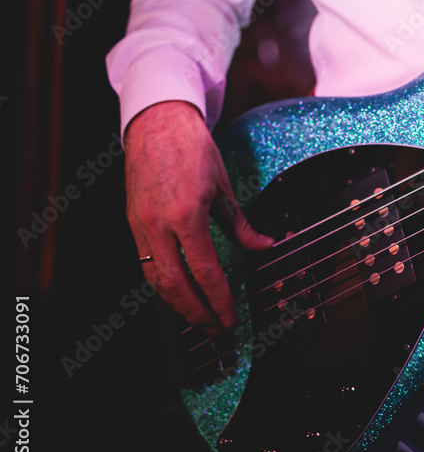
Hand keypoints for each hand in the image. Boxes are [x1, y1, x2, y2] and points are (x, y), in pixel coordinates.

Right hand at [124, 101, 273, 331]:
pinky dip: (163, 284)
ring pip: (156, 279)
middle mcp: (159, 225)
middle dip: (196, 313)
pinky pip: (146, 263)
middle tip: (214, 328)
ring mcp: (141, 225)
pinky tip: (178, 292)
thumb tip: (263, 247)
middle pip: (175, 285)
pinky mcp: (132, 223)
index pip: (206, 271)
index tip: (230, 316)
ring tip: (198, 318)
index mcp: (187, 215)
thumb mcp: (225, 187)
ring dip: (177, 304)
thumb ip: (242, 225)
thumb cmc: (192, 149)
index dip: (219, 299)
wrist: (157, 123)